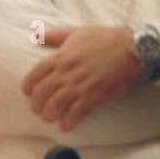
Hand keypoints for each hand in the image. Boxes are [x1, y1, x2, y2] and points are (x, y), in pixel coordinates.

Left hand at [22, 25, 141, 131]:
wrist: (132, 50)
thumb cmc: (104, 39)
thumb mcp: (76, 32)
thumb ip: (53, 35)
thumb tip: (35, 34)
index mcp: (60, 57)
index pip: (34, 75)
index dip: (28, 87)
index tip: (28, 93)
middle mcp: (66, 73)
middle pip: (40, 94)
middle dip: (35, 105)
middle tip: (37, 109)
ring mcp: (79, 86)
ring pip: (54, 105)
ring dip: (48, 114)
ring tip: (49, 117)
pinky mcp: (92, 97)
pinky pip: (75, 114)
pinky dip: (68, 122)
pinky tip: (65, 126)